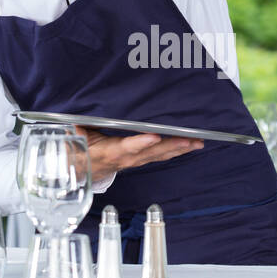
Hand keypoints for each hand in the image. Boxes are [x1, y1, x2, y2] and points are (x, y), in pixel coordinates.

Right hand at [76, 127, 201, 184]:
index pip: (127, 146)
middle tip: (190, 139)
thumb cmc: (84, 148)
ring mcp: (137, 160)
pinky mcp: (143, 159)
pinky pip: (162, 156)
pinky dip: (177, 151)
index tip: (154, 137)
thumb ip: (80, 124)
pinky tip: (190, 146)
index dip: (141, 142)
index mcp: (111, 151)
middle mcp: (128, 158)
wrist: (84, 169)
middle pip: (153, 152)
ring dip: (180, 149)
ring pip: (161, 155)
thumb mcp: (78, 134)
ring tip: (197, 142)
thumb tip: (81, 108)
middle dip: (173, 145)